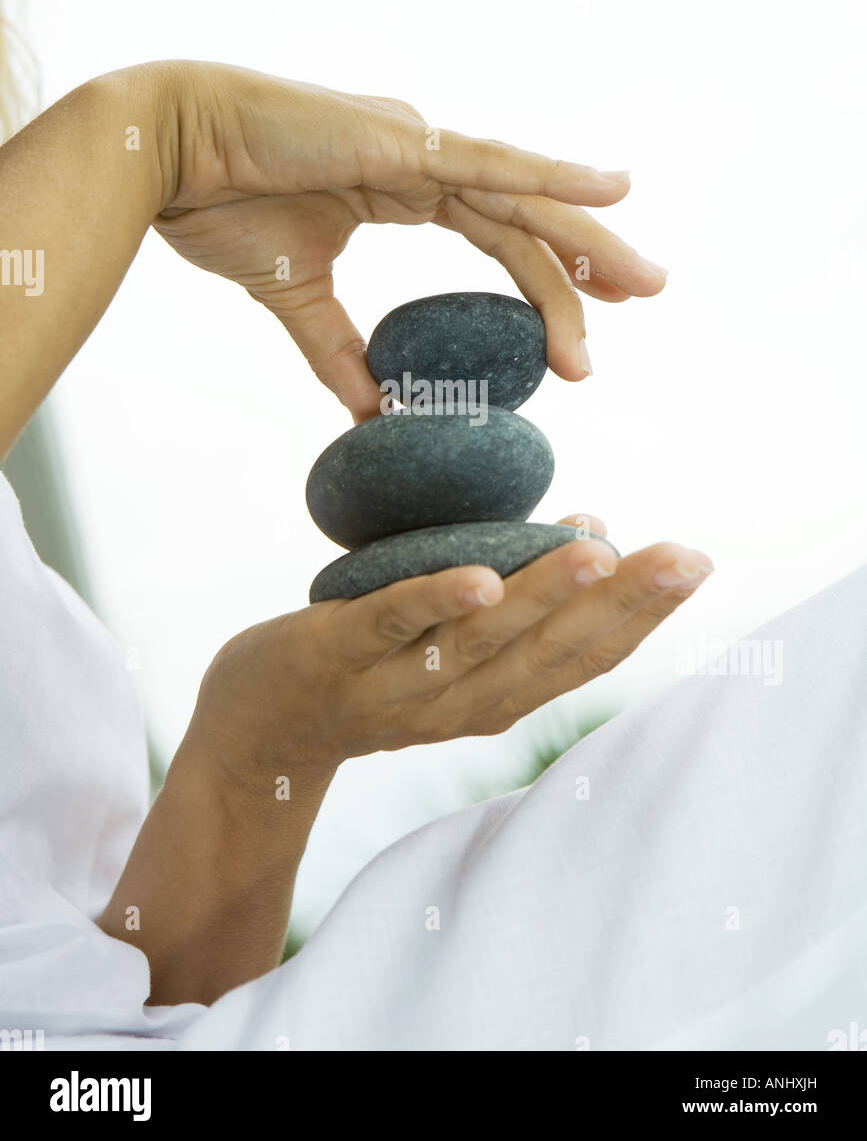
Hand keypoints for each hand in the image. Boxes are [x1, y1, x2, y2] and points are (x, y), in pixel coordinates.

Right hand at [149, 63, 667, 420]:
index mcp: (400, 185)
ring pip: (520, 198)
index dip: (543, 279)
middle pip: (525, 217)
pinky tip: (611, 191)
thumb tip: (372, 412)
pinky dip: (551, 176)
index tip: (577, 332)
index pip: (496, 235)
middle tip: (644, 297)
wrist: (162, 152)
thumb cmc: (217, 202)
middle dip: (585, 261)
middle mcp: (421, 160)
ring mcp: (415, 145)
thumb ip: (338, 349)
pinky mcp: (398, 143)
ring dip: (584, 240)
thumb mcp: (294, 291)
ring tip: (641, 283)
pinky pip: (488, 164)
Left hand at [187, 521, 712, 783]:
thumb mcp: (453, 646)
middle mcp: (457, 704)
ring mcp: (394, 686)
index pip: (582, 659)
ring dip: (543, 598)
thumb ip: (518, 604)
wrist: (256, 732)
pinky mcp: (332, 657)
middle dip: (622, 604)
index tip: (696, 566)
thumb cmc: (370, 669)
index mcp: (493, 697)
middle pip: (550, 654)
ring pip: (480, 642)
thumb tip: (594, 530)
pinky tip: (480, 578)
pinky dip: (436, 604)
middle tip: (683, 557)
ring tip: (597, 551)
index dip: (642, 617)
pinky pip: (391, 626)